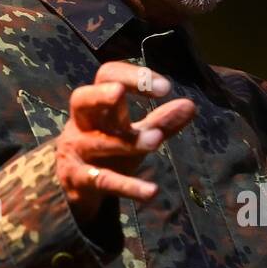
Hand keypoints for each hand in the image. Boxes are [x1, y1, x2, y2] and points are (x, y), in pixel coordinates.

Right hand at [54, 62, 195, 222]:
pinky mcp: (78, 180)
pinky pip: (103, 180)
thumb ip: (160, 122)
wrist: (76, 191)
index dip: (133, 77)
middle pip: (83, 99)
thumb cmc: (107, 152)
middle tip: (121, 93)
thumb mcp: (133, 135)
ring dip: (127, 141)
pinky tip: (152, 191)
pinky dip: (128, 186)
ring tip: (157, 140)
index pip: (107, 76)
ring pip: (98, 142)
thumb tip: (190, 105)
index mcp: (95, 105)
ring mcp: (76, 151)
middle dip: (102, 95)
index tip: (165, 87)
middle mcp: (81, 123)